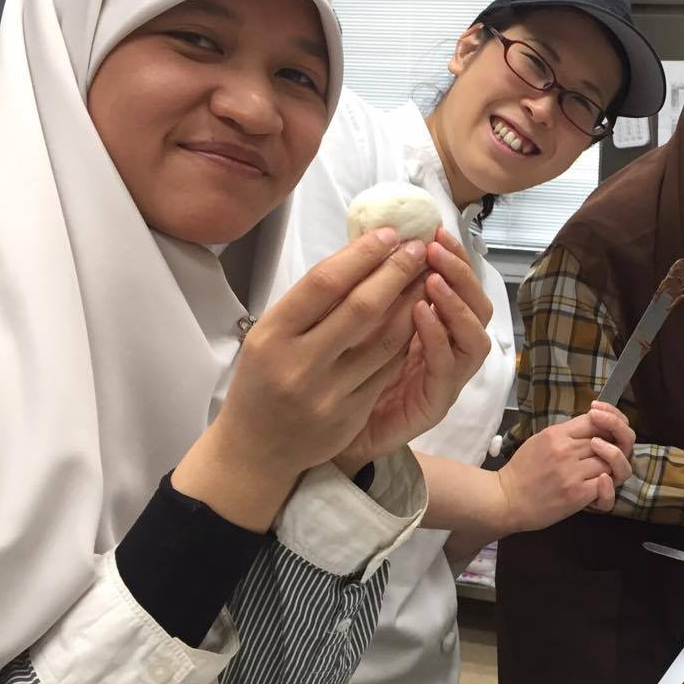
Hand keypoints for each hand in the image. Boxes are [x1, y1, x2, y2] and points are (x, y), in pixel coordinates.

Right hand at [175, 227, 431, 529]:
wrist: (256, 450)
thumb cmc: (263, 379)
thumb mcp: (269, 335)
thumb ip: (309, 303)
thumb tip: (362, 254)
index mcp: (272, 336)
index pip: (324, 284)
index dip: (362, 255)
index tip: (390, 234)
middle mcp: (300, 365)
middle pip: (361, 308)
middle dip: (396, 272)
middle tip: (419, 248)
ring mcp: (328, 393)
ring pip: (385, 340)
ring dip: (412, 303)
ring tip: (427, 276)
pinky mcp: (351, 414)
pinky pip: (390, 369)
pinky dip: (408, 339)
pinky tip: (420, 315)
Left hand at [335, 228, 493, 473]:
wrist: (324, 434)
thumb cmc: (343, 374)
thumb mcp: (360, 322)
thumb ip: (379, 290)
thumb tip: (380, 238)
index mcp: (437, 328)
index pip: (461, 288)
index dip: (455, 259)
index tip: (436, 230)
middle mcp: (450, 352)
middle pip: (479, 308)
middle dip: (461, 274)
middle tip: (436, 249)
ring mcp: (447, 379)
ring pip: (474, 339)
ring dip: (456, 304)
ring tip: (432, 278)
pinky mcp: (435, 404)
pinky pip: (447, 368)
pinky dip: (437, 336)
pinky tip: (420, 313)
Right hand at [496, 402, 634, 532]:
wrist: (506, 500)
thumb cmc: (521, 471)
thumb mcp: (540, 441)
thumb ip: (565, 433)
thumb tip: (591, 426)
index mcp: (556, 433)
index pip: (594, 420)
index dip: (605, 427)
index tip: (603, 437)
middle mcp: (566, 450)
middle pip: (605, 441)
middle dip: (608, 451)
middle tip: (602, 459)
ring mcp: (572, 472)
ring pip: (609, 462)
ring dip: (607, 469)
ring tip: (597, 474)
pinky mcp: (577, 493)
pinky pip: (605, 483)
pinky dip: (605, 486)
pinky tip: (596, 488)